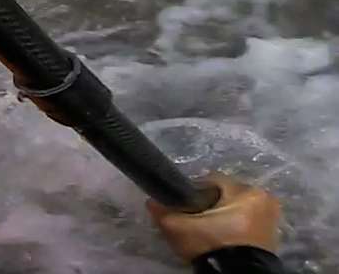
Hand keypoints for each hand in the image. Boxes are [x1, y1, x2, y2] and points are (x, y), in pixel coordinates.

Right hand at [148, 177, 280, 262]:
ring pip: (237, 207)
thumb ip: (162, 210)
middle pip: (227, 193)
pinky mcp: (273, 234)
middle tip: (198, 220)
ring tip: (211, 230)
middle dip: (212, 203)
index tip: (186, 207)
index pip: (212, 180)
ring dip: (225, 215)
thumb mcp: (179, 228)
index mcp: (247, 190)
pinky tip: (224, 238)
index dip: (195, 192)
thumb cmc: (212, 244)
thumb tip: (151, 201)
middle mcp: (264, 198)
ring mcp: (272, 217)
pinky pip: (248, 221)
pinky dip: (237, 226)